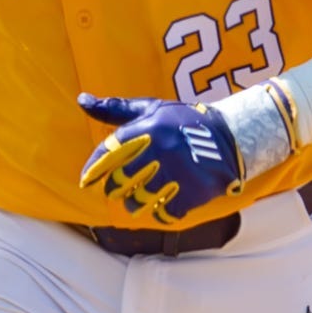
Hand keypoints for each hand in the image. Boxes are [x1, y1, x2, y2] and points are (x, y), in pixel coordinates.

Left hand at [76, 92, 243, 222]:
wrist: (229, 136)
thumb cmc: (181, 122)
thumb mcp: (151, 109)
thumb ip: (115, 109)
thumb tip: (82, 100)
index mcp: (147, 129)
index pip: (109, 153)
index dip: (94, 169)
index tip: (86, 181)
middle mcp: (160, 151)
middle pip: (120, 181)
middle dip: (115, 189)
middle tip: (119, 189)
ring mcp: (176, 173)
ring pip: (139, 200)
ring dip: (135, 203)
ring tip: (139, 198)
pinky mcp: (192, 192)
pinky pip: (163, 212)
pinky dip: (160, 212)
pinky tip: (163, 203)